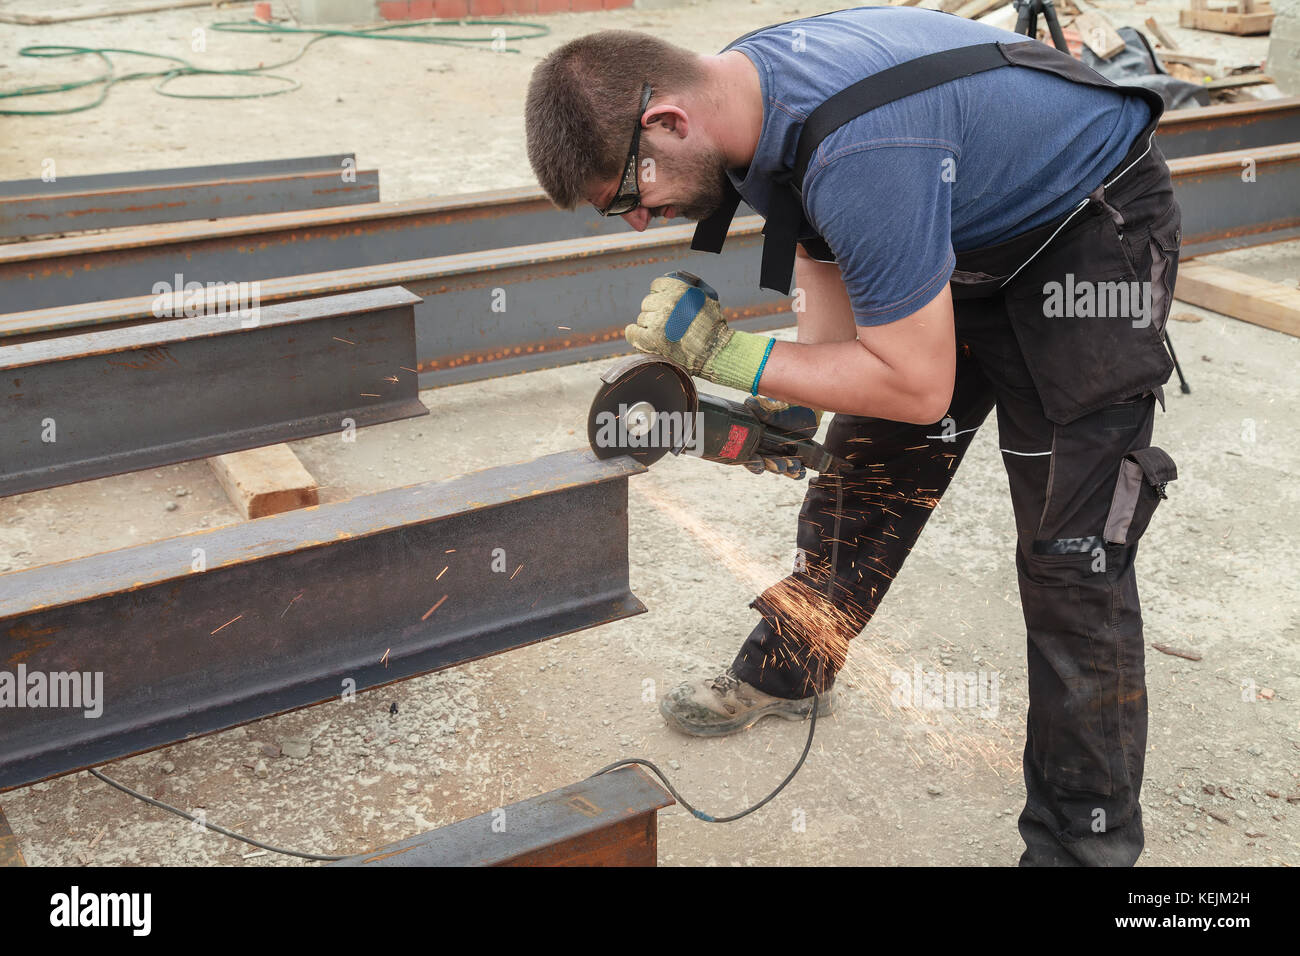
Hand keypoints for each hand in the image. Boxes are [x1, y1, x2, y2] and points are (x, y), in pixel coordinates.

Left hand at [624, 272, 772, 393]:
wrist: (716, 351)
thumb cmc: (714, 326)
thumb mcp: (706, 297)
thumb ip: (689, 286)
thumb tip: (669, 279)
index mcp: (681, 290)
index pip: (657, 285)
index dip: (659, 295)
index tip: (663, 304)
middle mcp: (669, 302)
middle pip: (647, 303)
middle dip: (654, 312)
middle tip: (665, 324)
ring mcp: (660, 320)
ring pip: (642, 318)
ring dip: (649, 326)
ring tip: (663, 335)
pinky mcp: (653, 338)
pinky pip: (632, 332)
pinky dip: (635, 335)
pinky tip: (641, 338)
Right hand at [739, 396, 822, 480]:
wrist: (809, 409)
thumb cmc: (788, 406)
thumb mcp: (776, 408)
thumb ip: (763, 409)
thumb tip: (750, 402)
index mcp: (755, 437)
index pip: (748, 454)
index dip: (751, 462)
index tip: (759, 464)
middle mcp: (765, 448)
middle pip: (764, 463)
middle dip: (772, 466)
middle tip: (781, 466)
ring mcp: (779, 454)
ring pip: (779, 467)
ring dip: (786, 469)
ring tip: (795, 466)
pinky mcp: (793, 458)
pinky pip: (794, 470)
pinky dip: (798, 473)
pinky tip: (801, 472)